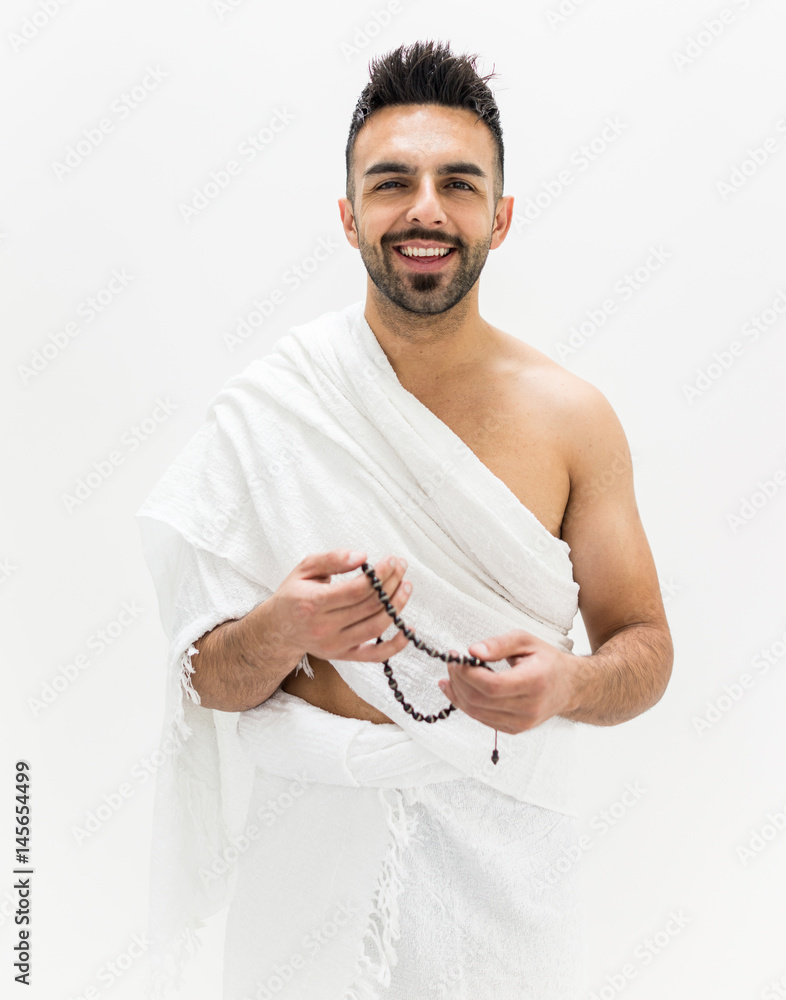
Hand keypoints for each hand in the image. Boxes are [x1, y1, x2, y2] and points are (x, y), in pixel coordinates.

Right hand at [270, 549, 412, 662]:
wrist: (278, 629)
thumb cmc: (293, 594)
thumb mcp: (305, 569)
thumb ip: (331, 559)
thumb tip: (361, 556)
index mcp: (312, 603)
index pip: (356, 590)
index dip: (380, 574)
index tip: (392, 560)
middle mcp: (324, 627)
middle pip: (369, 606)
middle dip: (391, 584)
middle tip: (401, 567)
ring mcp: (335, 645)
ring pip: (375, 627)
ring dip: (396, 606)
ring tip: (406, 586)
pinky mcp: (343, 656)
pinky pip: (374, 656)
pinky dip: (395, 646)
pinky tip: (408, 630)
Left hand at [436, 630, 582, 733]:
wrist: (568, 686)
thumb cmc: (547, 662)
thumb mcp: (526, 641)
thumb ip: (499, 644)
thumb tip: (473, 651)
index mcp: (534, 682)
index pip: (493, 685)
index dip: (468, 674)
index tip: (457, 658)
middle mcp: (529, 707)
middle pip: (481, 700)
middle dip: (459, 681)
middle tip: (452, 663)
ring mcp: (522, 723)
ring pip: (477, 713)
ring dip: (458, 694)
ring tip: (452, 675)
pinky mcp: (514, 729)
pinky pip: (482, 720)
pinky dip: (466, 705)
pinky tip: (457, 690)